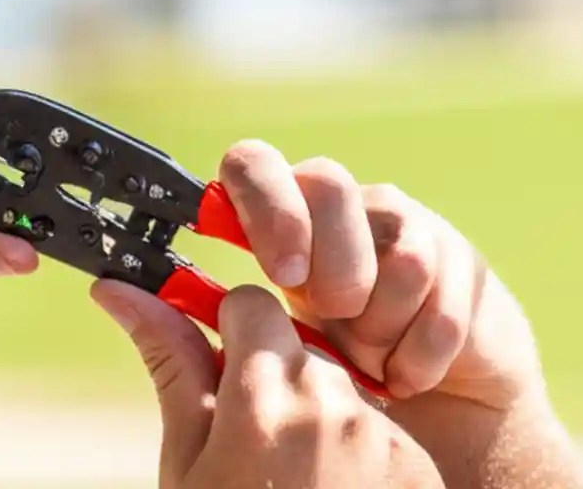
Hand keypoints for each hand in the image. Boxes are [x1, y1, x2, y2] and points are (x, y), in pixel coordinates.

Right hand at [92, 282, 442, 488]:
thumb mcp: (188, 463)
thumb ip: (172, 367)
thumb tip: (124, 294)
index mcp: (261, 397)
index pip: (250, 303)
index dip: (229, 331)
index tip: (221, 367)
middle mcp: (330, 401)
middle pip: (296, 347)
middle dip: (271, 378)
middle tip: (250, 443)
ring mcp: (381, 434)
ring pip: (338, 387)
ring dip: (314, 414)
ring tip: (296, 479)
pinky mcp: (415, 464)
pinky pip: (378, 428)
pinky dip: (356, 451)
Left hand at [217, 141, 538, 407]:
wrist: (422, 419)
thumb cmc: (321, 380)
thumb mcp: (255, 360)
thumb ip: (197, 328)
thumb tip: (123, 295)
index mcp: (278, 218)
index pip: (253, 163)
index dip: (265, 205)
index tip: (284, 274)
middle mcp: (339, 206)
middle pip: (329, 183)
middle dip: (335, 267)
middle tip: (335, 319)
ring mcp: (403, 226)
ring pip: (399, 251)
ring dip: (380, 327)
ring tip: (369, 361)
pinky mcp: (459, 264)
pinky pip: (443, 298)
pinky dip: (418, 355)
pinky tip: (404, 377)